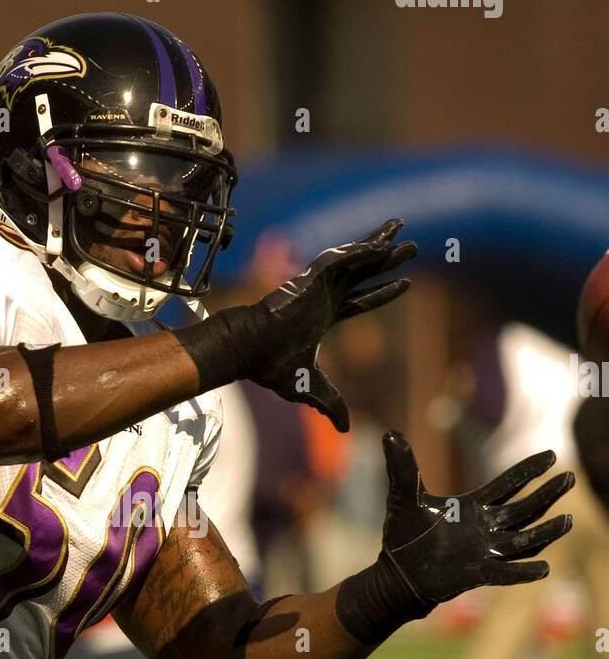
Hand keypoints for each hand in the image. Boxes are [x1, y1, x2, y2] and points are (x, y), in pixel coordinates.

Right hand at [247, 219, 416, 424]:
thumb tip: (346, 429)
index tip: (405, 283)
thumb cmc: (271, 366)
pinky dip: (362, 251)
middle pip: (363, 273)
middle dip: (387, 261)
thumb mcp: (310, 388)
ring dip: (380, 245)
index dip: (383, 293)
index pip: (360, 301)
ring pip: (356, 259)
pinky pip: (342, 260)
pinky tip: (383, 243)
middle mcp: (323, 296)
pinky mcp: (312, 277)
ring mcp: (318, 285)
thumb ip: (330, 403)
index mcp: (323, 317)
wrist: (249, 349)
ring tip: (402, 230)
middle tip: (410, 247)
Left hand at [380, 431, 573, 604]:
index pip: (508, 484)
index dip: (529, 470)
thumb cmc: (403, 534)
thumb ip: (402, 467)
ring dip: (546, 531)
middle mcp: (485, 527)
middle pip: (524, 509)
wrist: (396, 573)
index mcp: (473, 506)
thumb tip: (389, 434)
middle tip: (569, 478)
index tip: (552, 456)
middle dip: (546, 494)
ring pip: (524, 540)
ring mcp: (484, 551)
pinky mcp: (478, 573)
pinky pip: (507, 572)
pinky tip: (544, 568)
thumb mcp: (402, 496)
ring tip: (568, 520)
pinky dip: (524, 572)